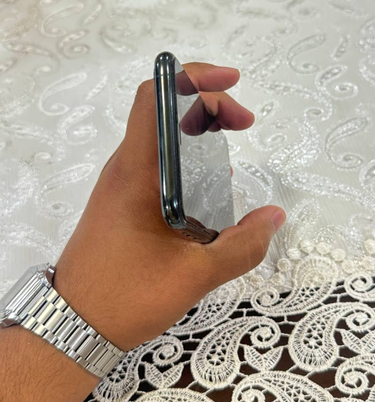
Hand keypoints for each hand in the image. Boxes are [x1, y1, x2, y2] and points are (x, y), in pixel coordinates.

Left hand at [54, 63, 285, 351]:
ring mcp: (123, 185)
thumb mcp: (193, 274)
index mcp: (137, 172)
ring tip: (231, 152)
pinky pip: (159, 165)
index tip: (232, 82)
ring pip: (163, 139)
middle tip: (245, 124)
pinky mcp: (124, 202)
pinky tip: (211, 189)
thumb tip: (274, 217)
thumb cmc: (125, 296)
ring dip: (199, 134)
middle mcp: (127, 169)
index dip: (193, 77)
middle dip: (210, 106)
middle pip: (166, 112)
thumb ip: (241, 246)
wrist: (73, 324)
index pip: (156, 98)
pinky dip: (189, 160)